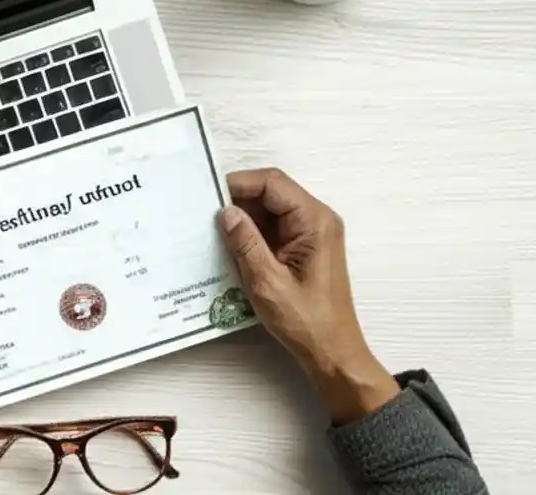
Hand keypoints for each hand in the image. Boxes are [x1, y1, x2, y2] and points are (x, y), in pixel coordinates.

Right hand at [219, 168, 398, 424]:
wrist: (332, 352)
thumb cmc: (306, 322)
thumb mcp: (267, 281)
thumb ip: (245, 242)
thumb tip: (225, 212)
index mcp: (314, 222)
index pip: (273, 183)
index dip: (239, 183)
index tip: (208, 194)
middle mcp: (316, 220)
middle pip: (271, 193)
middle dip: (237, 200)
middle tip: (203, 212)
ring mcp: (310, 233)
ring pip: (269, 210)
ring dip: (242, 217)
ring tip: (210, 229)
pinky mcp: (302, 247)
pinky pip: (272, 228)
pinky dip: (250, 233)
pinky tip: (228, 244)